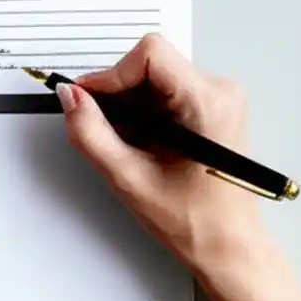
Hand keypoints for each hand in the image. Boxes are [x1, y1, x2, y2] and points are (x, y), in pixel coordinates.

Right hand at [58, 33, 265, 275]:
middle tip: (108, 132)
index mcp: (209, 103)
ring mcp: (220, 98)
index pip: (150, 54)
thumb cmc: (196, 221)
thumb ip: (91, 133)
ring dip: (131, 105)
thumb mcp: (130, 178)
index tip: (90, 100)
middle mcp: (221, 92)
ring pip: (155, 76)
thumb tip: (70, 97)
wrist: (229, 246)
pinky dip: (145, 112)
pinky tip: (145, 144)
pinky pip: (166, 90)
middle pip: (150, 63)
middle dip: (120, 94)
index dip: (112, 74)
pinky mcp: (213, 106)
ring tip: (130, 145)